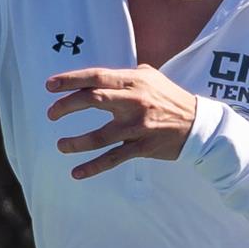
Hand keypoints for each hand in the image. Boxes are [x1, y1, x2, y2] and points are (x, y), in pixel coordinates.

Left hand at [46, 66, 198, 178]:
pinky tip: (76, 172)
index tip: (49, 86)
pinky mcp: (142, 147)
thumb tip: (100, 76)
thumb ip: (125, 75)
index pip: (96, 76)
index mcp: (134, 81)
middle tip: (51, 113)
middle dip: (67, 106)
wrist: (198, 124)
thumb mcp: (151, 76)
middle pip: (93, 100)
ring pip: (100, 136)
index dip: (70, 80)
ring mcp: (138, 126)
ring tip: (60, 145)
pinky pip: (114, 158)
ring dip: (76, 142)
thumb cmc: (170, 98)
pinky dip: (93, 167)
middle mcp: (134, 101)